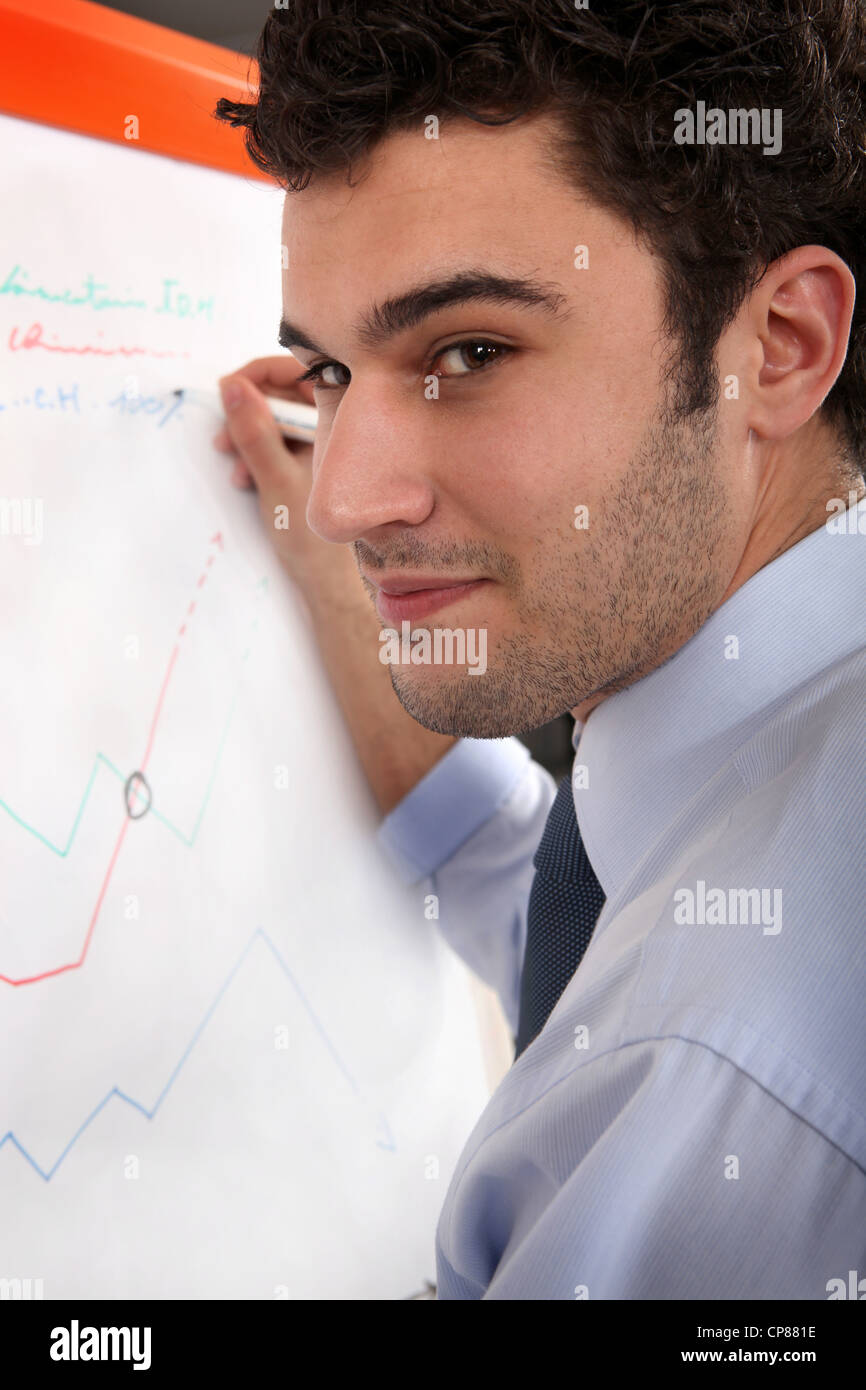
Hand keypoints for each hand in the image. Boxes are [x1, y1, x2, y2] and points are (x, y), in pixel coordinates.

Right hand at [214, 356, 362, 610]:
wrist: (327, 584)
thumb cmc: (312, 539)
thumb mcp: (275, 479)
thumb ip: (253, 431)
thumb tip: (230, 386)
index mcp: (341, 422)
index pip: (298, 370)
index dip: (257, 375)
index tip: (226, 391)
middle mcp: (335, 427)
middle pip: (284, 392)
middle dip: (248, 411)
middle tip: (224, 438)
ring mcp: (322, 444)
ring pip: (277, 419)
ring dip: (249, 437)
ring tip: (236, 467)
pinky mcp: (309, 462)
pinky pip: (279, 442)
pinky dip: (258, 454)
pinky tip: (247, 478)